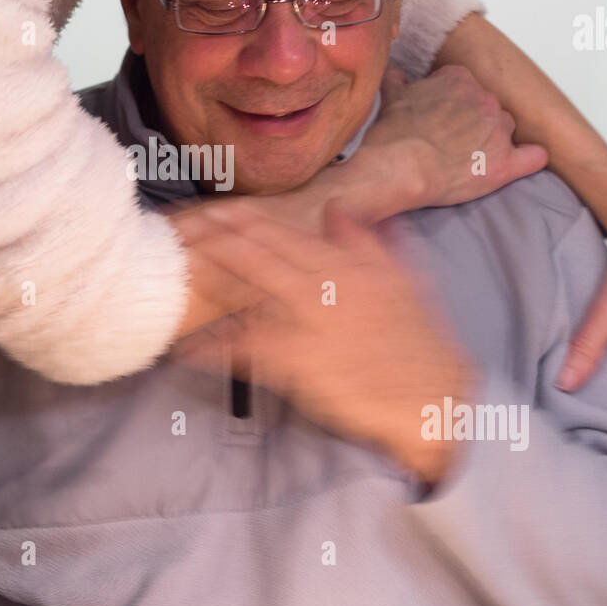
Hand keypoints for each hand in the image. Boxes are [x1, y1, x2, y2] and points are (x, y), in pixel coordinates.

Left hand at [172, 199, 476, 483]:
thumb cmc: (419, 342)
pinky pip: (247, 352)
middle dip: (210, 241)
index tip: (206, 211)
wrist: (432, 398)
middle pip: (253, 255)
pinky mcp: (299, 363)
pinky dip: (215, 350)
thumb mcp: (405, 279)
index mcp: (344, 263)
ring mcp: (308, 324)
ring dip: (207, 285)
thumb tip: (336, 207)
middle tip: (175, 235)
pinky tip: (186, 350)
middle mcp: (322, 286)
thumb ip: (367, 241)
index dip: (237, 219)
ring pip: (245, 295)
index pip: (279, 231)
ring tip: (173, 278)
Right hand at [361, 64, 547, 209]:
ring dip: (493, 140)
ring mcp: (498, 130)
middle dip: (473, 121)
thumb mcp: (389, 97)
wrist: (399, 167)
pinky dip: (529, 159)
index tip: (440, 116)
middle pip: (488, 106)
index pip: (464, 85)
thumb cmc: (394, 134)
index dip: (451, 102)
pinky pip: (533, 157)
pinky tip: (517, 163)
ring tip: (469, 158)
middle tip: (450, 140)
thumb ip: (397, 81)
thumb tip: (397, 75)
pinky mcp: (505, 162)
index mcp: (460, 79)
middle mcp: (485, 98)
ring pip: (506, 128)